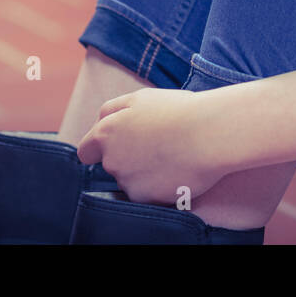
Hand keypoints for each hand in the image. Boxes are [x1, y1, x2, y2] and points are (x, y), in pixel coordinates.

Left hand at [76, 87, 230, 206]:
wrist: (209, 134)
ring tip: (173, 156)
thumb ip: (112, 111)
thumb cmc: (178, 110)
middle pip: (112, 165)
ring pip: (131, 181)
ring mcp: (128, 182)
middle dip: (128, 158)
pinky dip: (159, 186)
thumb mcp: (140, 98)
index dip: (99, 150)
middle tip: (157, 145)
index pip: (87, 151)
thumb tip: (99, 125)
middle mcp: (111, 160)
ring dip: (145, 172)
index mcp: (105, 133)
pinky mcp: (146, 198)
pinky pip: (149, 194)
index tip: (117, 146)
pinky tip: (178, 171)